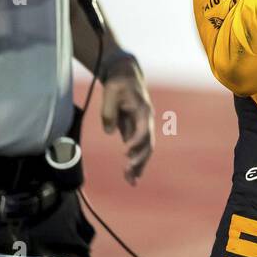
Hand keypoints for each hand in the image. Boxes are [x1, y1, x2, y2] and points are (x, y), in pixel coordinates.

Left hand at [100, 54, 154, 184]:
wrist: (125, 75)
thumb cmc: (118, 82)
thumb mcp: (111, 91)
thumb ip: (109, 111)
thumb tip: (110, 131)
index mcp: (143, 110)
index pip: (144, 129)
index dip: (137, 141)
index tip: (126, 151)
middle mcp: (147, 120)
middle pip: (148, 143)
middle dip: (140, 160)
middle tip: (129, 173)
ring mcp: (143, 126)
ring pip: (145, 149)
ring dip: (139, 165)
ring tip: (131, 181)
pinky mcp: (136, 130)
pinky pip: (138, 148)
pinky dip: (136, 161)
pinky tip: (131, 175)